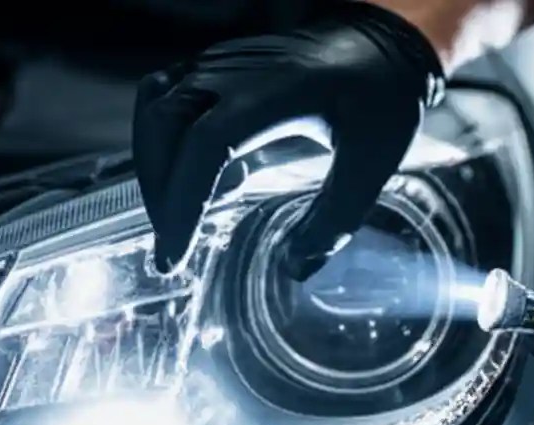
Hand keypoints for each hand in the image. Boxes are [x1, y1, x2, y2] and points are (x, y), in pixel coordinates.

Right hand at [132, 2, 443, 274]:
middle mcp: (233, 71)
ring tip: (176, 215)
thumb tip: (295, 270)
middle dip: (161, 194)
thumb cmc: (379, 99)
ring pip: (154, 112)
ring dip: (155, 169)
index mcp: (272, 92)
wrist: (378, 45)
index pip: (206, 146)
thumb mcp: (372, 165)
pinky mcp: (213, 65)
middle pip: (164, 128)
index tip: (173, 256)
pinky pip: (161, 96)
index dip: (182, 203)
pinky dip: (160, 139)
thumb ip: (335, 220)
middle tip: (172, 245)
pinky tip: (190, 173)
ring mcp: (218, 63)